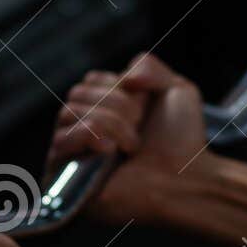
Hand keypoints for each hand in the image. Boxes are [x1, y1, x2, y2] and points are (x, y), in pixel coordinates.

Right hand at [47, 52, 207, 223]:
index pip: (89, 81)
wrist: (186, 180)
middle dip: (115, 104)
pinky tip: (111, 151)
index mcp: (105, 112)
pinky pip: (60, 139)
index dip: (117, 87)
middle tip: (139, 128)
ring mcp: (72, 155)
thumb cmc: (183, 144)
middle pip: (76, 92)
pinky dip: (90, 137)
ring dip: (109, 123)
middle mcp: (85, 132)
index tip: (143, 108)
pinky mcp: (65, 177)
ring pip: (67, 112)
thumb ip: (147, 66)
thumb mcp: (176, 90)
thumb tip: (123, 75)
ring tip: (131, 145)